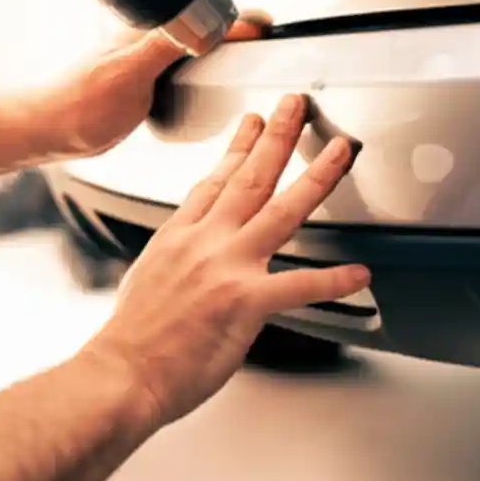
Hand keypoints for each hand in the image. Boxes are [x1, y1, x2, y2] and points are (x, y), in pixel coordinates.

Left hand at [31, 16, 270, 157]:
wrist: (50, 130)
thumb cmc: (78, 105)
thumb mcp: (129, 74)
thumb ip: (166, 44)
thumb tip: (204, 22)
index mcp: (145, 30)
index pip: (200, 14)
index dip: (234, 19)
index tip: (262, 25)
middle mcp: (146, 38)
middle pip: (199, 23)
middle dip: (232, 25)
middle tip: (262, 36)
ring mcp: (145, 58)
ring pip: (191, 42)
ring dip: (217, 43)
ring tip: (245, 50)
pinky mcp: (144, 78)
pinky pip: (181, 64)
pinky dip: (201, 65)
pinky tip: (209, 77)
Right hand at [82, 94, 370, 427]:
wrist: (120, 375)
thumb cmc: (130, 342)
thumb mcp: (147, 280)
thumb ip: (177, 260)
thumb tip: (190, 258)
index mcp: (178, 237)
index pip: (215, 180)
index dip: (238, 147)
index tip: (254, 123)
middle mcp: (204, 243)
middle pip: (249, 177)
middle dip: (277, 136)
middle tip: (296, 105)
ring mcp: (225, 267)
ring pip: (280, 211)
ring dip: (316, 178)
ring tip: (340, 153)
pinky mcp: (244, 301)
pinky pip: (299, 285)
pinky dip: (334, 280)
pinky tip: (359, 273)